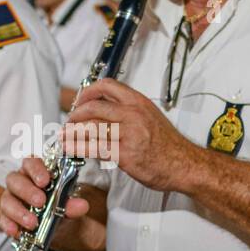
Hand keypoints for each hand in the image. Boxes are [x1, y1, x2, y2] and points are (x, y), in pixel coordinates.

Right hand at [0, 156, 90, 239]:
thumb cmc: (57, 207)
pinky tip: (17, 231)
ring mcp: (10, 199)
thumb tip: (82, 205)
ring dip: (19, 211)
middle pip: (14, 180)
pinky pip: (3, 219)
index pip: (30, 162)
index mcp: (34, 172)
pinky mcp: (6, 217)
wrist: (54, 228)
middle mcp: (19, 183)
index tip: (45, 180)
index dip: (36, 169)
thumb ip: (72, 204)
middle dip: (27, 191)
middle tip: (40, 202)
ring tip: (33, 223)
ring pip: (7, 200)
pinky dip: (9, 225)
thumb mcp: (67, 206)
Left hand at [64, 78, 198, 191]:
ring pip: (91, 127)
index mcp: (138, 102)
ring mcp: (129, 134)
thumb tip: (104, 108)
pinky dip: (78, 147)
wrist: (184, 165)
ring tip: (64, 137)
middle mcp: (133, 114)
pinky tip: (70, 149)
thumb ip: (128, 110)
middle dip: (76, 114)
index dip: (88, 92)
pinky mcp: (125, 154)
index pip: (107, 85)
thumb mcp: (150, 116)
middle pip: (93, 106)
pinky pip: (94, 148)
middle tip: (69, 122)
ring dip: (72, 132)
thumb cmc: (168, 145)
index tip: (80, 101)